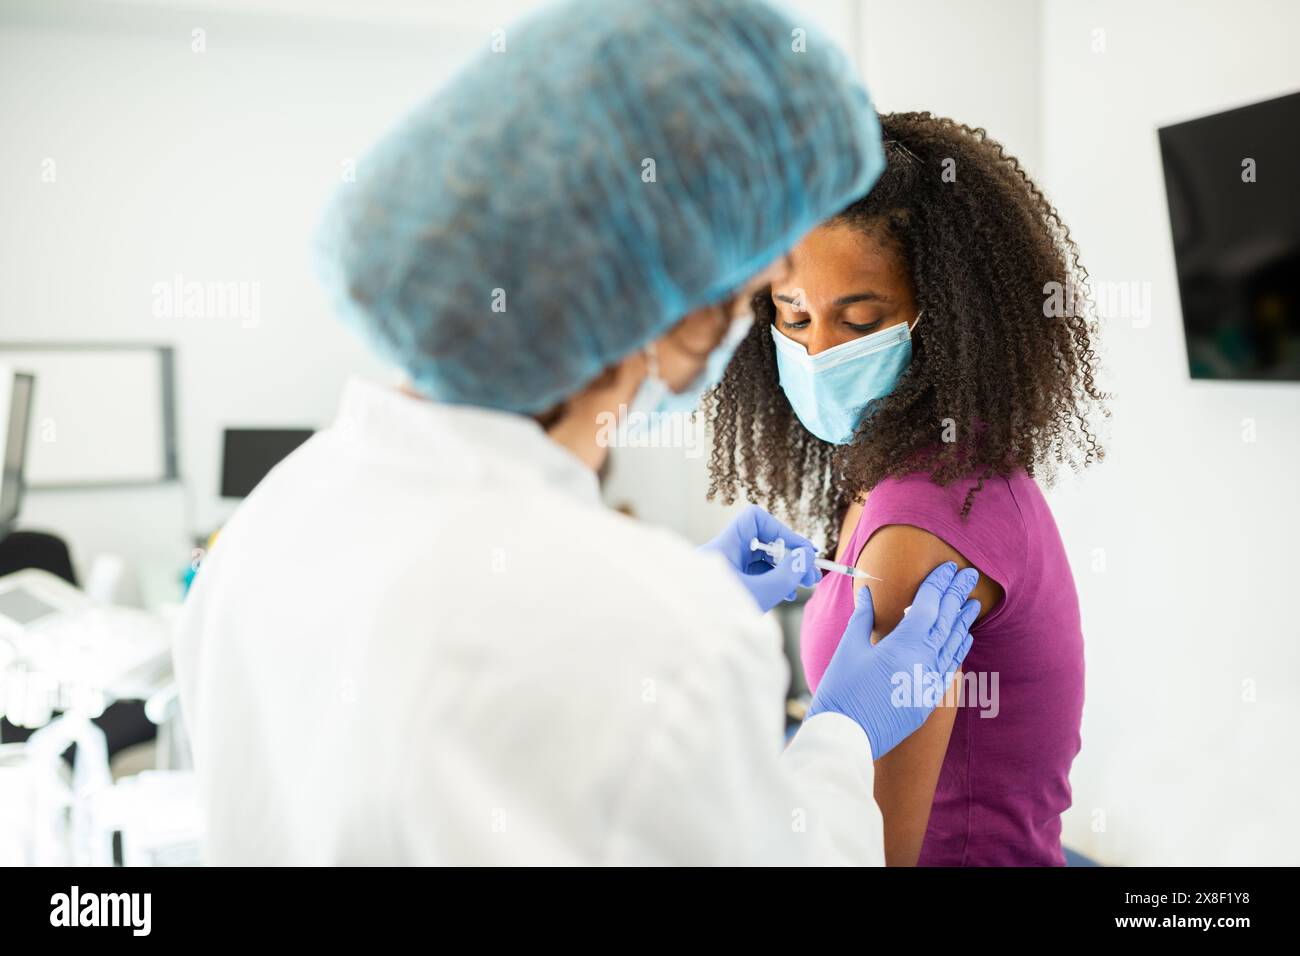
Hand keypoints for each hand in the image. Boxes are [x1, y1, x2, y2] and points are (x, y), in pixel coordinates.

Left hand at [699, 504, 820, 611]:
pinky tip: (786, 595)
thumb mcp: (759, 596)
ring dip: (783, 571)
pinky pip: (753, 577)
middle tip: (812, 574)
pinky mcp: (726, 588)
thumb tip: (805, 557)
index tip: (800, 552)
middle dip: (789, 556)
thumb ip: (785, 575)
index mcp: (723, 549)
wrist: (691, 647)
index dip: (780, 531)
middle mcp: (722, 556)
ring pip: (759, 562)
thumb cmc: (718, 621)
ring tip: (803, 587)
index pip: (754, 520)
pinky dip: (771, 582)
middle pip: (761, 542)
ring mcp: (723, 573)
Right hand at [807, 562, 979, 757]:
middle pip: (946, 622)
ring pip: (953, 646)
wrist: (846, 737)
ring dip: (962, 622)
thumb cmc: (841, 692)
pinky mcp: (928, 700)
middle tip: (968, 576)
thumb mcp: (849, 649)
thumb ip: (863, 618)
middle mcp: (924, 663)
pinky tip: (963, 639)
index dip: (939, 585)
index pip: (929, 606)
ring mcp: (929, 683)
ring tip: (972, 603)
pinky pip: (950, 669)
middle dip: (957, 596)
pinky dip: (957, 650)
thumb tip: (866, 593)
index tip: (948, 568)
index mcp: (905, 646)